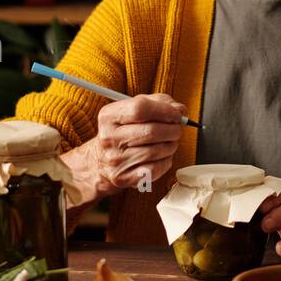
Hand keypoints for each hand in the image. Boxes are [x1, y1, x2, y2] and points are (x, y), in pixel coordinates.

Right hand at [71, 93, 185, 198]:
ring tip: (170, 142)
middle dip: (172, 129)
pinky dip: (166, 161)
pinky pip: (155, 169)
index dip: (164, 110)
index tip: (177, 114)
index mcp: (109, 116)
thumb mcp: (134, 109)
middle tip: (176, 129)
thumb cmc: (124, 131)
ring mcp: (115, 160)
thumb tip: (179, 109)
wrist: (100, 160)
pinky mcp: (123, 178)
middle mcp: (108, 138)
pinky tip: (162, 156)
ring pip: (156, 151)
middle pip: (151, 131)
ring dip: (171, 145)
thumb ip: (159, 103)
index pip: (140, 108)